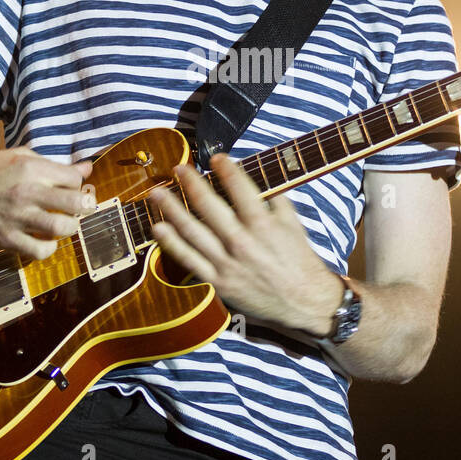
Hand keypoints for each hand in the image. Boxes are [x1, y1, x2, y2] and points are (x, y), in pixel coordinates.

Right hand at [0, 148, 93, 259]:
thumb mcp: (17, 157)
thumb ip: (53, 164)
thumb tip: (87, 167)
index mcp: (30, 168)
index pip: (74, 179)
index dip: (78, 184)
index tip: (72, 188)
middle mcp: (26, 192)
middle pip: (76, 203)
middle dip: (85, 206)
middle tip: (80, 208)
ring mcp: (17, 218)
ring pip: (63, 228)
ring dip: (70, 227)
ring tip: (63, 223)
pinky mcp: (6, 239)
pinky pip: (41, 251)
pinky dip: (49, 248)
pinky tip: (45, 240)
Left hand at [147, 154, 341, 335]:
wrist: (304, 301)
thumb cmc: (299, 259)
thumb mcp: (293, 222)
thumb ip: (275, 198)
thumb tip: (259, 176)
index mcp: (262, 223)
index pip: (239, 187)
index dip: (225, 169)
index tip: (216, 158)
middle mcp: (242, 240)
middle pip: (209, 205)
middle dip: (191, 183)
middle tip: (178, 169)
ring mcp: (227, 262)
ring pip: (192, 231)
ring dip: (172, 209)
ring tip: (156, 193)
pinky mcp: (218, 281)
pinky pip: (189, 260)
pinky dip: (172, 243)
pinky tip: (158, 228)